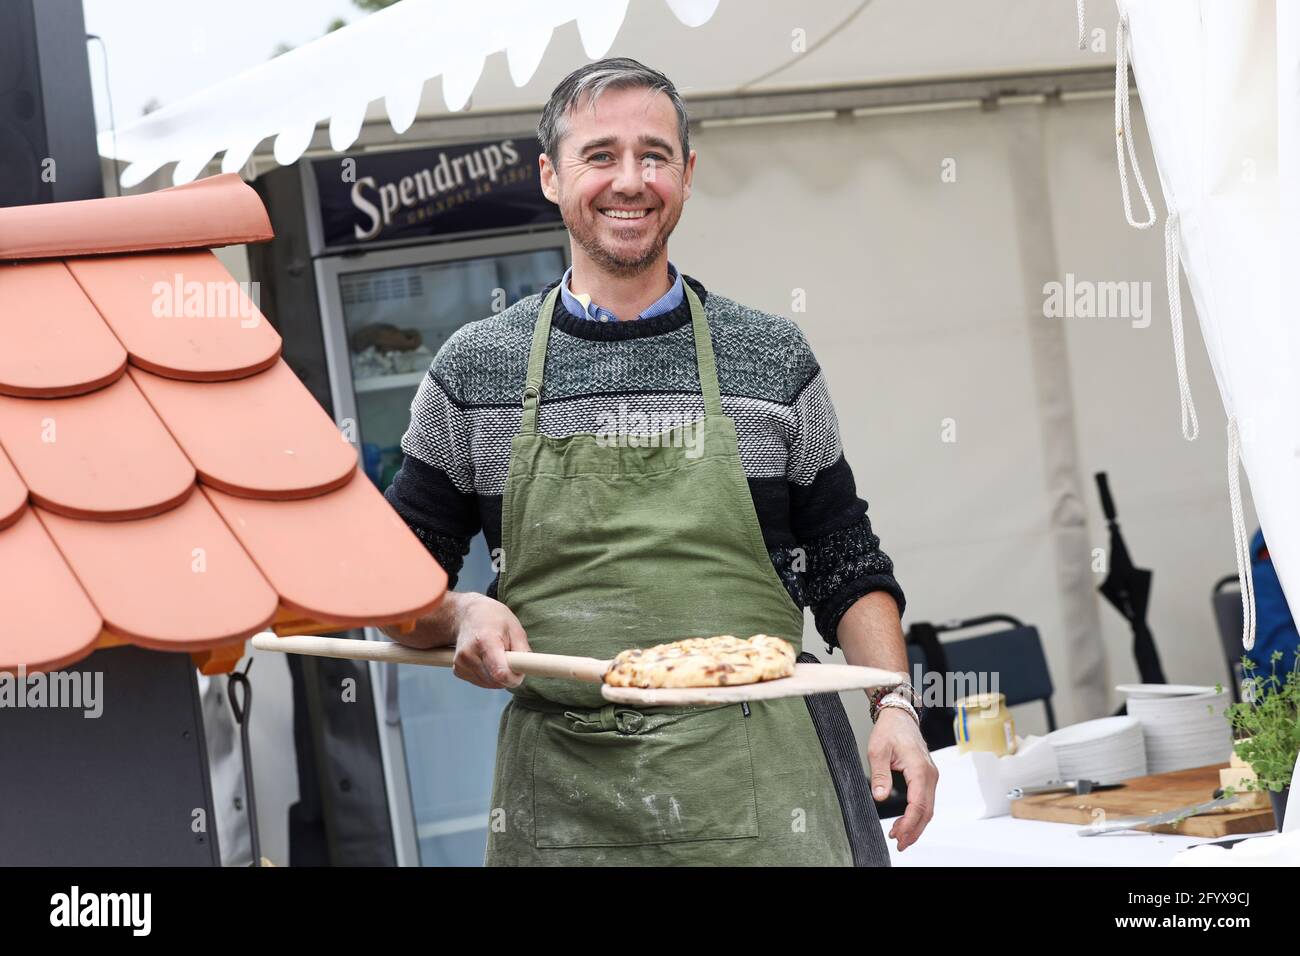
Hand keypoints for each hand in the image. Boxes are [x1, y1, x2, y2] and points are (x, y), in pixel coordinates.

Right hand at [450, 593, 531, 688]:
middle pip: (496, 681)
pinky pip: (480, 682)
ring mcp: (461, 663)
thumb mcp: (515, 628)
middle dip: (508, 675)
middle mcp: (469, 654)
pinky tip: (486, 660)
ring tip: (497, 655)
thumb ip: (523, 652)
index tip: (520, 672)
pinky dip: (488, 676)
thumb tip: (526, 671)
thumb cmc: (494, 619)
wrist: (467, 614)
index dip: (514, 678)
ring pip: (489, 684)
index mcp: (485, 641)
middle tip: (510, 657)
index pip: (500, 673)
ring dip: (498, 676)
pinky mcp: (458, 670)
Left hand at [867, 708, 937, 851]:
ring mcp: (931, 776)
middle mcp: (930, 774)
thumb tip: (879, 796)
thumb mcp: (877, 750)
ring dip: (916, 824)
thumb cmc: (890, 730)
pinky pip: (926, 800)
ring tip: (900, 837)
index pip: (918, 804)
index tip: (898, 835)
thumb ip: (879, 774)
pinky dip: (918, 815)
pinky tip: (906, 822)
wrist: (900, 716)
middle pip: (927, 810)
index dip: (909, 823)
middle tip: (899, 844)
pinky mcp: (927, 777)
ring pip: (928, 808)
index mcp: (919, 768)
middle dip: (914, 830)